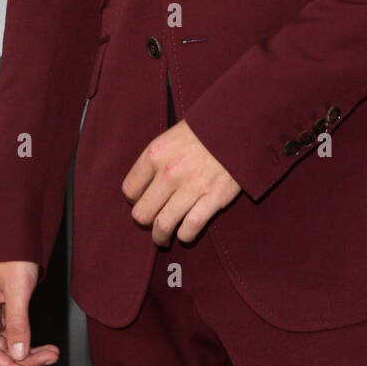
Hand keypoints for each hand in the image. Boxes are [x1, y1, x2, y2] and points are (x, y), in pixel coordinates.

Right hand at [0, 261, 58, 365]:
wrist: (20, 233)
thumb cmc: (12, 253)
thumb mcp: (17, 289)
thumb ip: (18, 322)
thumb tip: (19, 352)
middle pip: (1, 348)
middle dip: (25, 358)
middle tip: (49, 358)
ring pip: (11, 342)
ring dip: (31, 351)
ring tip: (52, 352)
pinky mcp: (8, 308)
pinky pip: (17, 332)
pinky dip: (31, 340)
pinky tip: (44, 345)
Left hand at [123, 119, 241, 247]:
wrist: (237, 127)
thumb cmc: (203, 132)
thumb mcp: (171, 137)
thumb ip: (156, 160)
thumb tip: (143, 185)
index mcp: (155, 154)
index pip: (129, 190)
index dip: (135, 199)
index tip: (143, 201)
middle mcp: (169, 172)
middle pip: (142, 213)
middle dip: (146, 221)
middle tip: (153, 221)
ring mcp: (191, 187)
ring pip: (162, 226)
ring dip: (161, 237)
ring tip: (163, 238)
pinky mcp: (213, 198)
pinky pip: (189, 228)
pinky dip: (185, 235)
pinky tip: (185, 232)